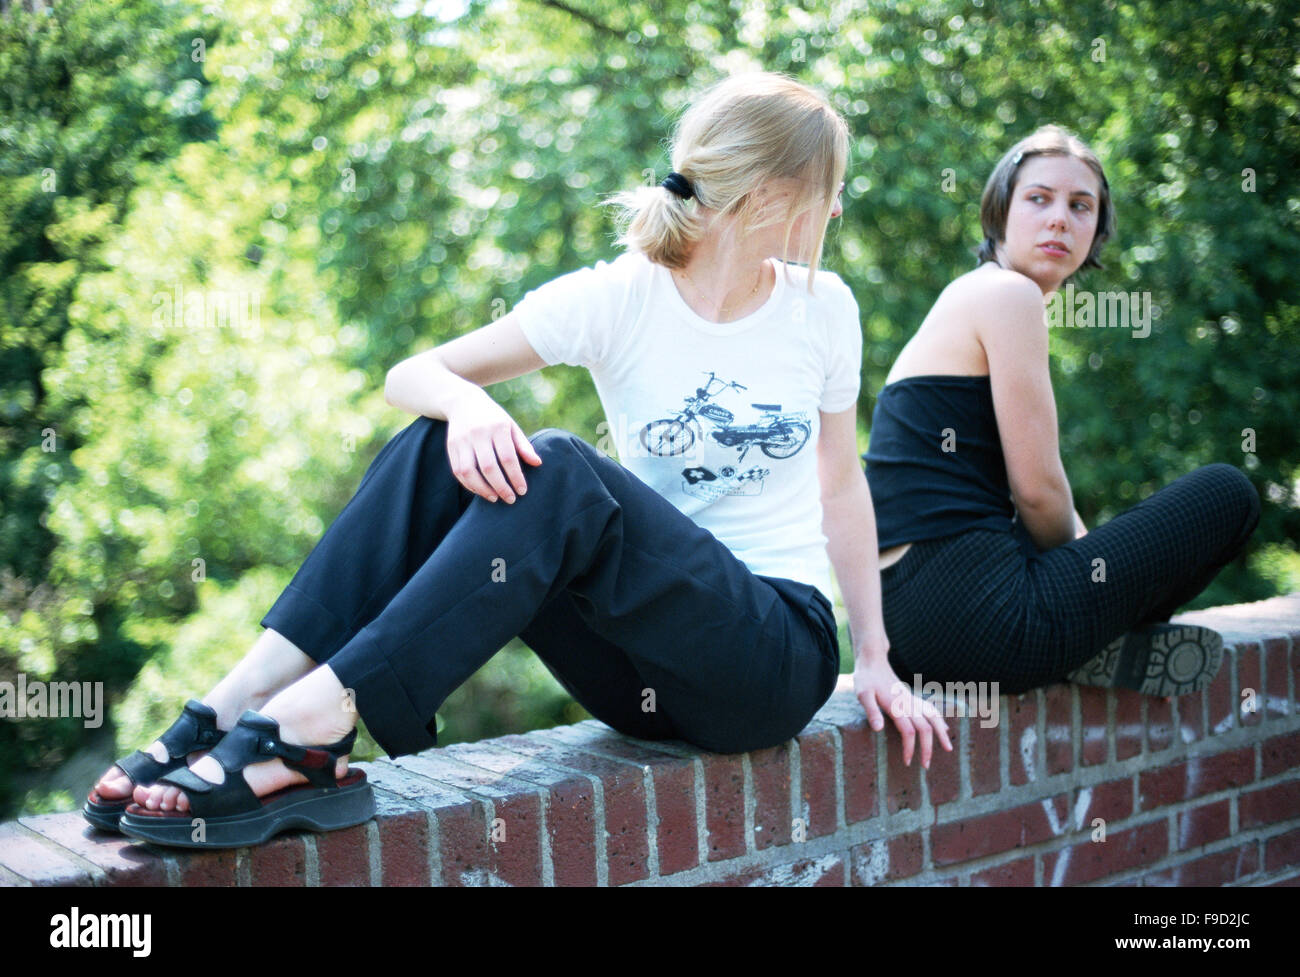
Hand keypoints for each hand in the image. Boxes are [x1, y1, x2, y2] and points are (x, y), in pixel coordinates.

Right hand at [445, 387, 542, 502]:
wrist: (463, 402)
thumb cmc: (493, 418)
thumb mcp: (511, 426)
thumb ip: (523, 446)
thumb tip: (537, 464)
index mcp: (497, 427)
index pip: (508, 457)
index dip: (516, 477)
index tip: (522, 491)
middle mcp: (478, 433)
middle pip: (488, 467)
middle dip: (500, 487)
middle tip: (510, 499)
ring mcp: (462, 440)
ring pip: (469, 471)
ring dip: (482, 489)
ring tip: (494, 498)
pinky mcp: (451, 447)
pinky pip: (458, 471)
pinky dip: (469, 484)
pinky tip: (480, 491)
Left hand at [853, 656, 952, 768]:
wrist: (873, 661)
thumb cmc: (866, 679)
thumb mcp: (862, 694)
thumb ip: (871, 711)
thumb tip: (878, 729)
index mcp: (897, 706)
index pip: (909, 732)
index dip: (910, 748)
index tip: (908, 762)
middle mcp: (908, 704)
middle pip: (925, 728)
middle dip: (928, 748)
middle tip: (926, 766)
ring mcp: (912, 700)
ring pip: (934, 717)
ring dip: (941, 734)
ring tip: (948, 749)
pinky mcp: (912, 698)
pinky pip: (931, 710)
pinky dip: (940, 721)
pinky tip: (944, 729)